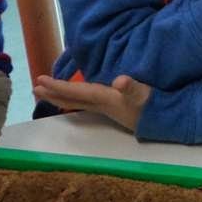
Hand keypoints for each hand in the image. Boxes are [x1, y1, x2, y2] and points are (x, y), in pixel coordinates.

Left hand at [34, 74, 152, 131]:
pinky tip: (76, 96)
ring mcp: (107, 107)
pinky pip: (86, 101)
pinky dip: (75, 97)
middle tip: (34, 88)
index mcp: (105, 98)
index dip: (58, 86)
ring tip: (47, 91)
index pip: (77, 92)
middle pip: (72, 99)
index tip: (39, 81)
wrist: (167, 121)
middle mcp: (102, 104)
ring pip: (77, 101)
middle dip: (53, 93)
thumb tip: (120, 80)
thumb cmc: (155, 106)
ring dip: (61, 96)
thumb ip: (132, 87)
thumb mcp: (145, 94)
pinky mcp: (114, 107)